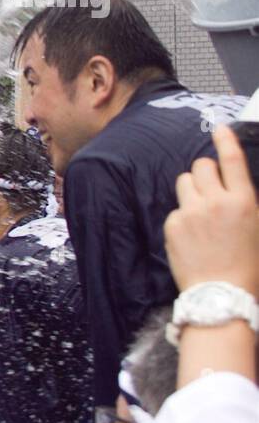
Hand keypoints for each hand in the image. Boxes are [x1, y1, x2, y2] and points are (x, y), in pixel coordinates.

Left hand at [165, 125, 258, 296]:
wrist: (221, 294)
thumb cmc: (248, 265)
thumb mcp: (257, 227)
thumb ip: (243, 201)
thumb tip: (233, 186)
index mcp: (243, 201)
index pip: (232, 160)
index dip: (225, 140)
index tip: (219, 128)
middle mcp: (216, 201)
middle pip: (202, 165)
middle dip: (207, 172)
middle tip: (211, 188)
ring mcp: (191, 212)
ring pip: (185, 181)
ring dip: (192, 189)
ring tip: (201, 210)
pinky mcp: (172, 224)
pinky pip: (176, 208)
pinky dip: (183, 215)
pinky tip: (192, 235)